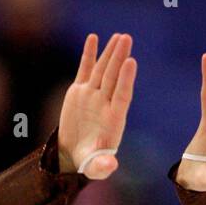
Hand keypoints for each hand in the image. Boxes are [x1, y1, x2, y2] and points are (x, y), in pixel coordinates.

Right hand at [57, 32, 136, 178]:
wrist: (74, 154)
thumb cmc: (89, 162)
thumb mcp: (95, 168)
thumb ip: (103, 166)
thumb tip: (111, 165)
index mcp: (113, 119)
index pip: (122, 96)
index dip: (126, 80)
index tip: (131, 62)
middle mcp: (105, 103)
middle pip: (114, 77)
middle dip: (119, 58)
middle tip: (126, 39)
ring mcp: (93, 95)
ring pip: (103, 70)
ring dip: (109, 53)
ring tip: (118, 36)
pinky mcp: (80, 91)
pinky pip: (85, 69)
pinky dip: (89, 54)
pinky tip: (93, 38)